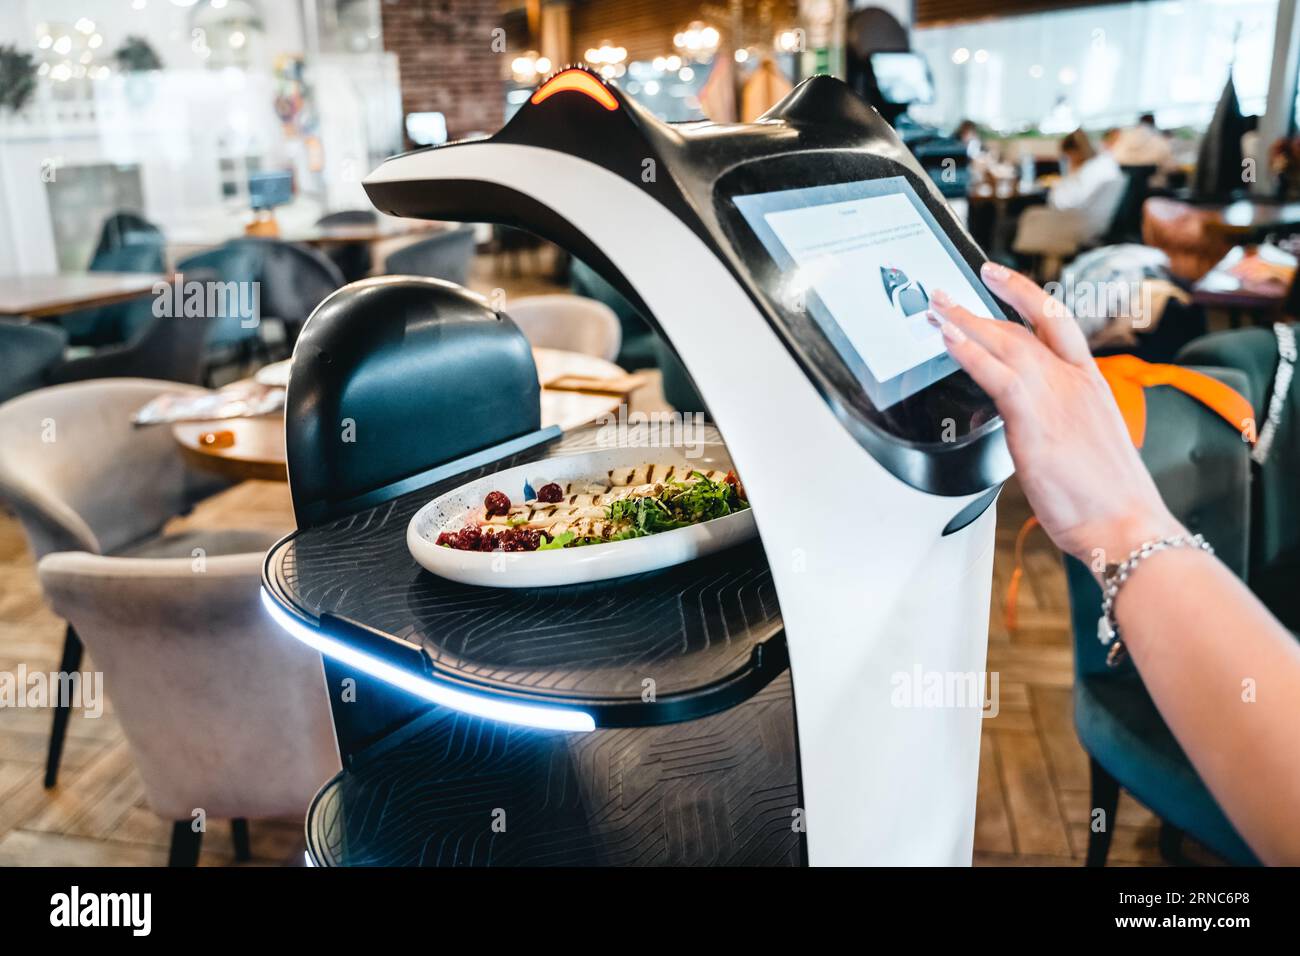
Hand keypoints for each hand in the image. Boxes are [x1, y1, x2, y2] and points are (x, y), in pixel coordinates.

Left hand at [929, 262, 1183, 567]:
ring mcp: (1056, 396)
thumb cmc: (1107, 497)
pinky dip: (968, 352)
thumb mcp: (1086, 444)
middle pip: (1021, 328)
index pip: (1054, 321)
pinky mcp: (1036, 419)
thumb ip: (1058, 420)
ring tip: (935, 308)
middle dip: (979, 307)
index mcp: (1089, 383)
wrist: (1126, 525)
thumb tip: (1032, 422)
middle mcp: (1074, 381)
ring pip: (1005, 342)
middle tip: (945, 296)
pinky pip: (996, 374)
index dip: (1023, 294)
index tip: (997, 277)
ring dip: (964, 321)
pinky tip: (947, 340)